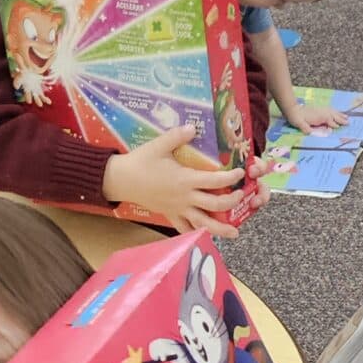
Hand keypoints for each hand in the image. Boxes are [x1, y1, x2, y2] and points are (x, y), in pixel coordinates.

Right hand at [103, 130, 243, 233]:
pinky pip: (184, 228)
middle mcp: (185, 197)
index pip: (215, 180)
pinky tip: (205, 236)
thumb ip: (177, 136)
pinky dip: (195, 232)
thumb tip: (193, 127)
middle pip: (215, 205)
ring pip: (202, 224)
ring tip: (235, 233)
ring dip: (220, 230)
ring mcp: (178, 209)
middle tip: (242, 197)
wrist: (120, 180)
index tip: (241, 173)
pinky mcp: (169, 215)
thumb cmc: (140, 162)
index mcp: (185, 179)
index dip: (231, 178)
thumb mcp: (158, 145)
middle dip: (232, 202)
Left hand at [289, 99, 346, 132]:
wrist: (293, 110)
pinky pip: (330, 110)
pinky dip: (335, 111)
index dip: (334, 125)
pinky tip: (337, 113)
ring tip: (347, 117)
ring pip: (333, 112)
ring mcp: (321, 110)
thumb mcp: (300, 124)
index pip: (329, 121)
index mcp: (318, 117)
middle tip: (348, 123)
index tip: (339, 127)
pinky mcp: (319, 109)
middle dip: (341, 119)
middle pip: (333, 116)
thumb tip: (310, 132)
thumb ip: (305, 128)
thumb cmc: (296, 119)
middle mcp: (321, 113)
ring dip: (340, 115)